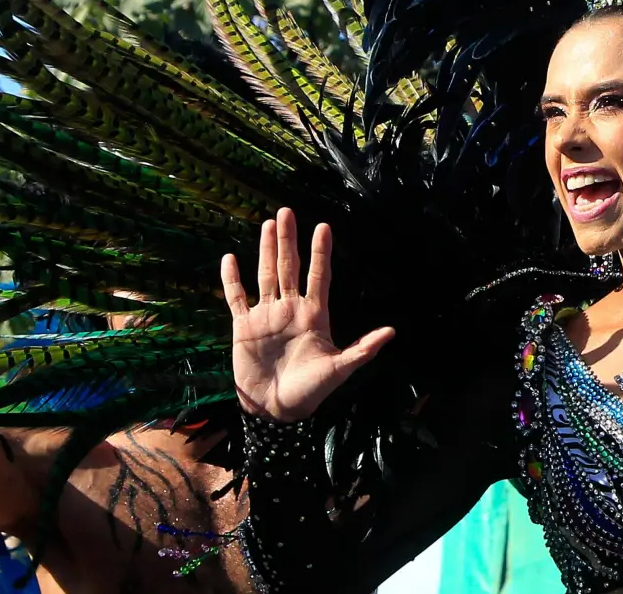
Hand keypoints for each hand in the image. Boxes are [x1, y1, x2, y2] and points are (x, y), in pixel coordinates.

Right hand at [223, 208, 392, 422]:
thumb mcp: (339, 370)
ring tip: (268, 224)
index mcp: (314, 315)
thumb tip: (392, 332)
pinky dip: (231, 279)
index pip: (319, 276)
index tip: (324, 227)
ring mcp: (266, 316)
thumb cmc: (310, 391)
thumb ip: (362, 349)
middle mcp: (290, 309)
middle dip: (288, 241)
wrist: (275, 410)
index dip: (321, 253)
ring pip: (266, 275)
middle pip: (290, 267)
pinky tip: (229, 258)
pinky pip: (236, 297)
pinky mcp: (243, 327)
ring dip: (265, 250)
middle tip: (287, 212)